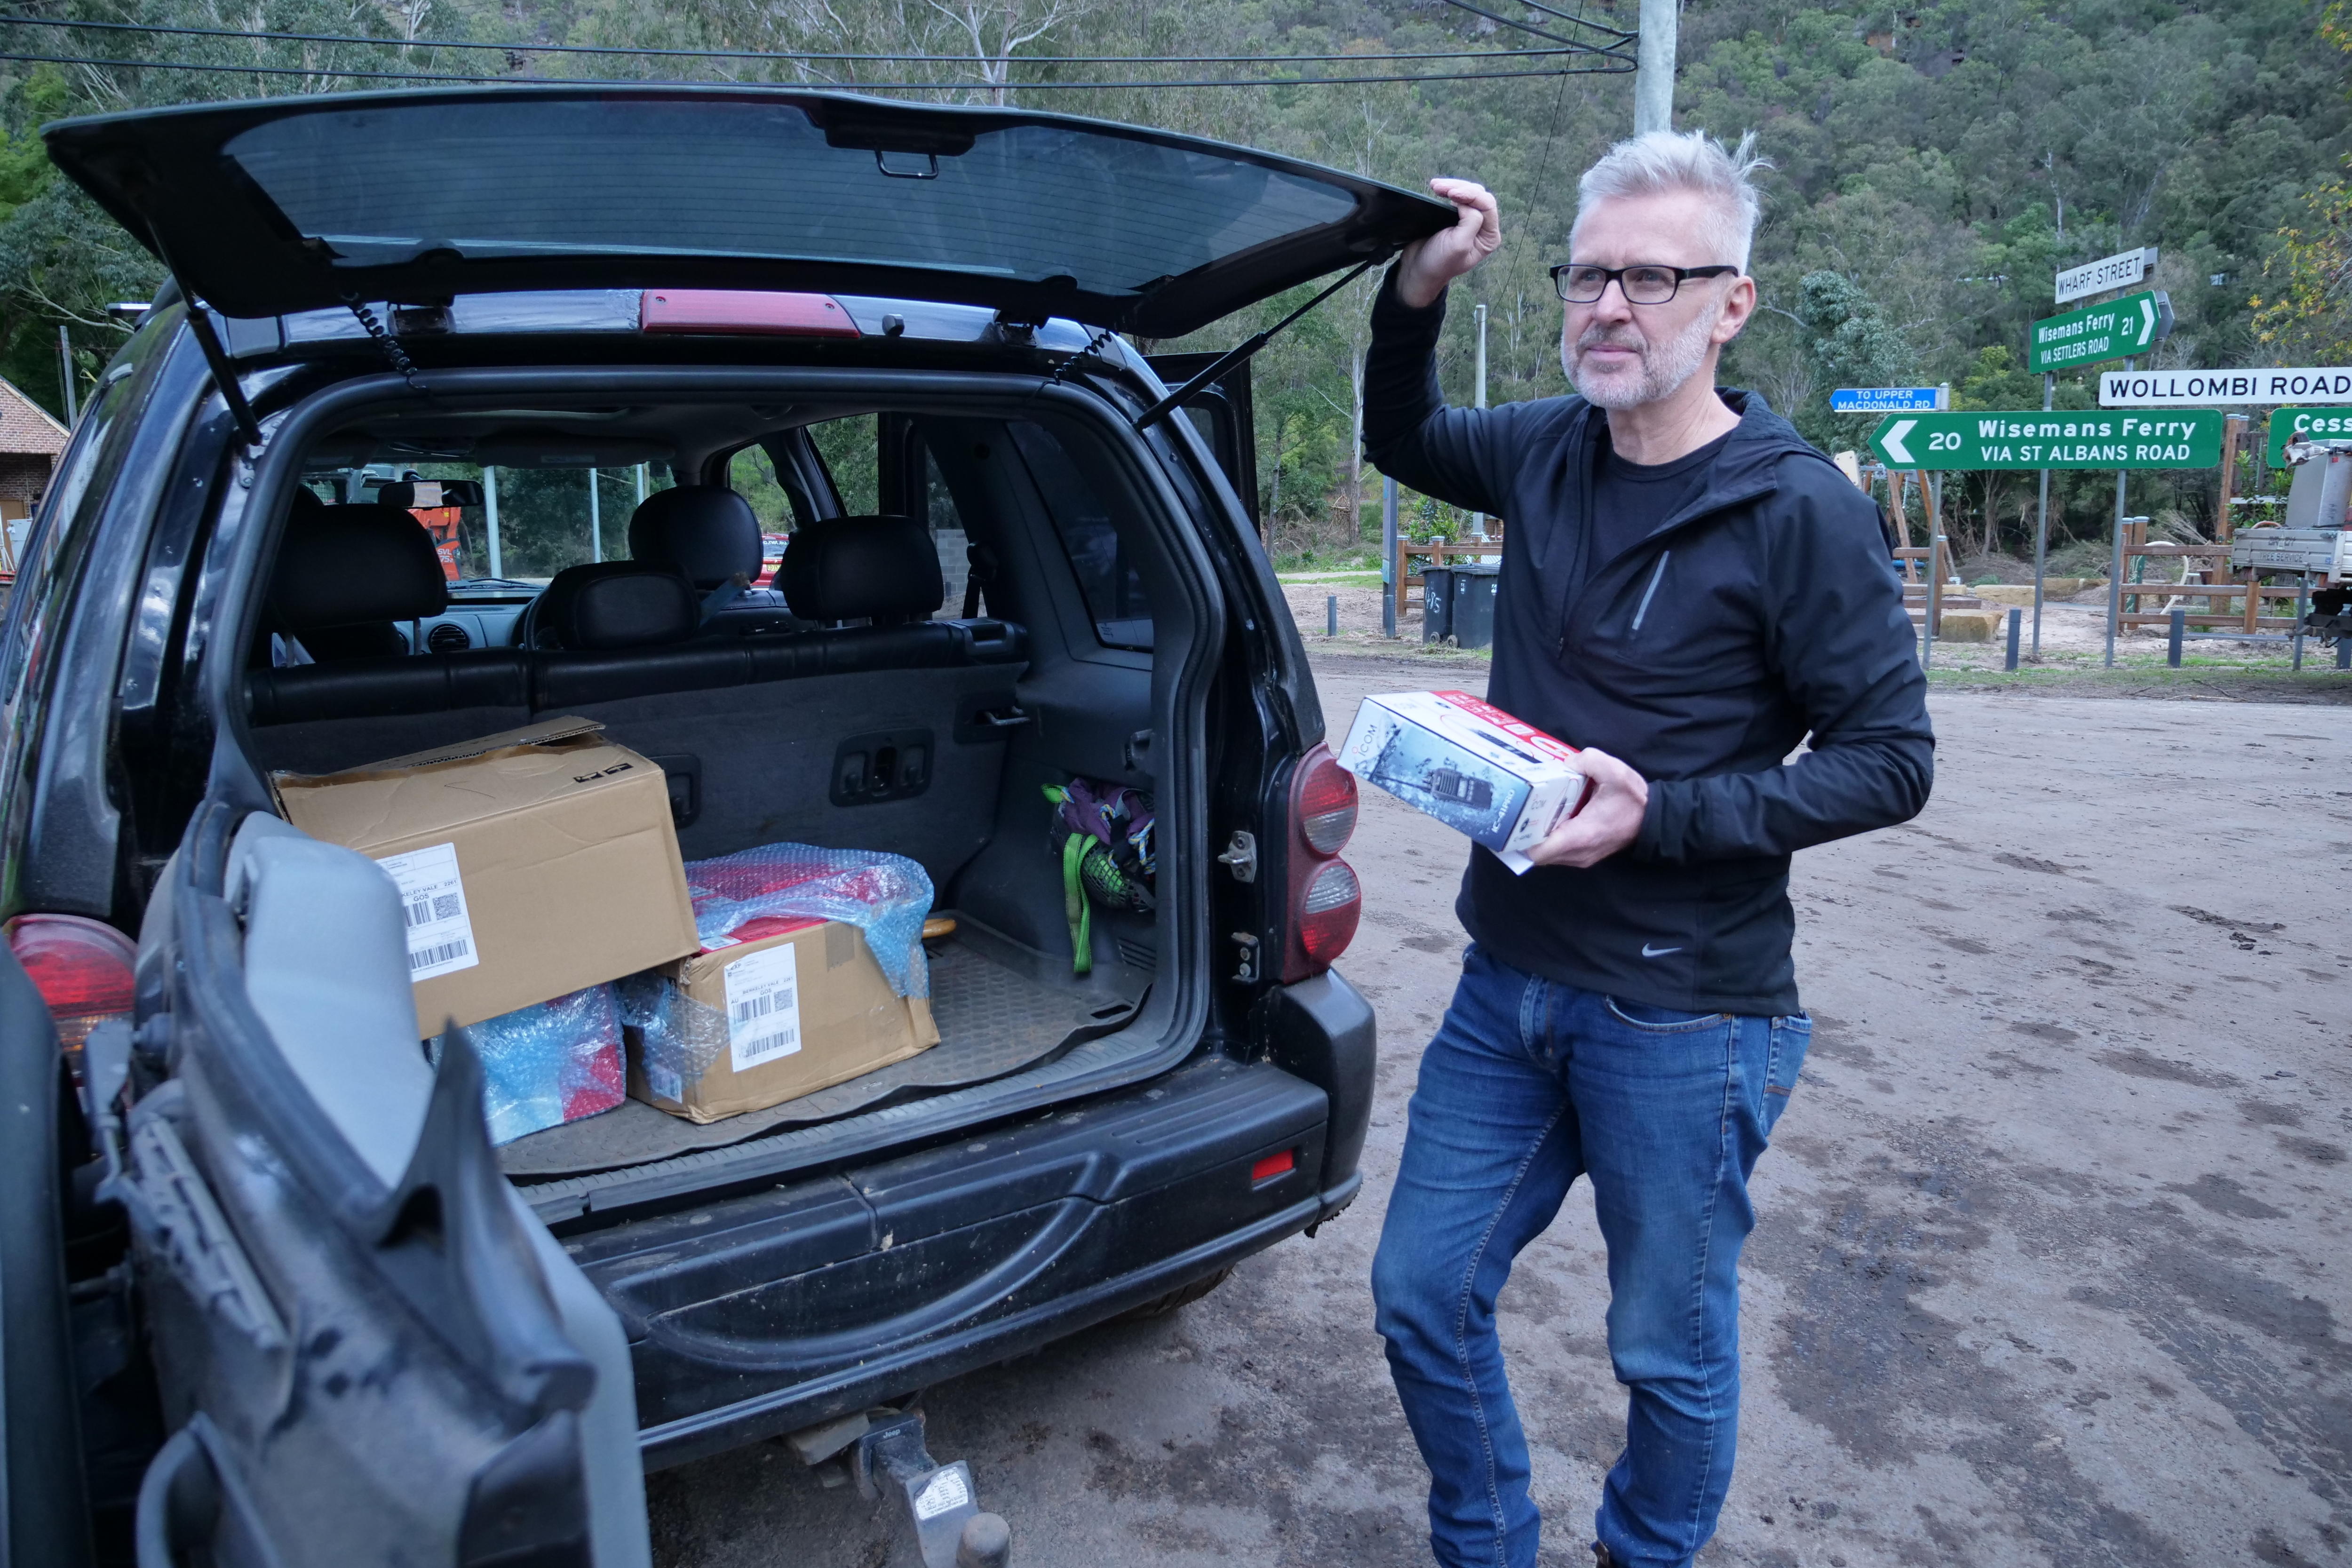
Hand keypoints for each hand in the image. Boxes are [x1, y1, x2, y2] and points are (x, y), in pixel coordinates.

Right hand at [1395, 178, 1501, 309]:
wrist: (1417, 269)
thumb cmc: (1438, 263)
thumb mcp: (1458, 246)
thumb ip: (1471, 222)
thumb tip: (1467, 204)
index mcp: (1488, 237)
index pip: (1487, 206)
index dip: (1471, 196)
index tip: (1451, 195)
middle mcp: (1483, 227)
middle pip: (1479, 196)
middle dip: (1460, 188)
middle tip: (1438, 187)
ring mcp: (1469, 220)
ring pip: (1468, 193)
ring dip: (1453, 186)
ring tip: (1435, 185)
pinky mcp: (1455, 215)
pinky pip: (1457, 196)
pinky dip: (1448, 189)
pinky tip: (1436, 187)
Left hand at [1524, 748, 1648, 868]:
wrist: (1654, 819)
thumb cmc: (1634, 798)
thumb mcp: (1614, 770)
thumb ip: (1587, 760)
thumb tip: (1564, 763)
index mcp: (1582, 835)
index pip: (1539, 852)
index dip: (1518, 838)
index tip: (1509, 820)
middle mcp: (1578, 853)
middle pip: (1536, 853)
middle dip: (1522, 835)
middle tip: (1513, 811)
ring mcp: (1581, 858)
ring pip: (1546, 855)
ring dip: (1535, 837)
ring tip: (1527, 813)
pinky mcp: (1583, 856)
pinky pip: (1556, 852)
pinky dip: (1547, 839)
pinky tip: (1546, 817)